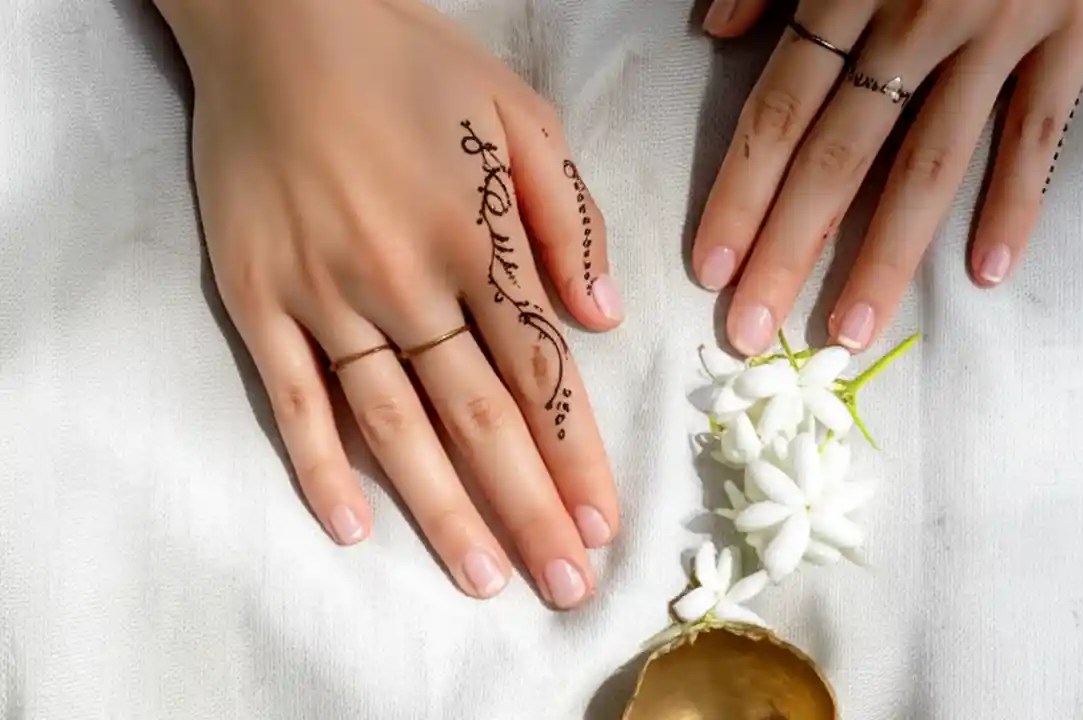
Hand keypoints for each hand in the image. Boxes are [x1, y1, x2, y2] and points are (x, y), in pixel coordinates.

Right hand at [156, 0, 622, 607]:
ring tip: (482, 578)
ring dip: (443, 510)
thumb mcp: (523, 116)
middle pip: (479, 417)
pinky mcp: (260, 297)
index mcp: (480, 237)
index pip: (541, 371)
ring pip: (396, 425)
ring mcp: (327, 293)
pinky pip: (295, 397)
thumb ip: (570, 220)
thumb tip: (605, 318)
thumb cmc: (414, 63)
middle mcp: (408, 279)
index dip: (576, 455)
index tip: (602, 525)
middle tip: (563, 585)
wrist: (282, 19)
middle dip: (527, 508)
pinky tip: (355, 526)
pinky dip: (322, 465)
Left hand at [694, 0, 1082, 354]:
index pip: (780, 105)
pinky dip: (1018, 200)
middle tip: (751, 329)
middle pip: (840, 151)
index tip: (709, 266)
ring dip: (887, 253)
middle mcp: (919, 12)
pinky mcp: (1076, 27)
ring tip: (848, 329)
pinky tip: (988, 273)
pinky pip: (1043, 128)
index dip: (741, 190)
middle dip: (789, 247)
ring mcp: (1002, 25)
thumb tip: (717, 30)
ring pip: (933, 159)